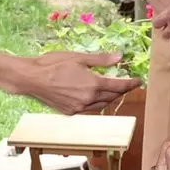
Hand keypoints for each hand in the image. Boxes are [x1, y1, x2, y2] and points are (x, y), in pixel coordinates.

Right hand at [20, 51, 140, 113]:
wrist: (31, 79)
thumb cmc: (52, 64)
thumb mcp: (78, 57)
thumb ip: (100, 60)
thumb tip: (119, 58)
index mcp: (92, 84)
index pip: (118, 86)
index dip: (130, 84)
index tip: (138, 81)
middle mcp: (88, 99)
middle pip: (111, 97)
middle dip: (121, 90)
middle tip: (126, 83)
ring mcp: (79, 108)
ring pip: (101, 105)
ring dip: (109, 98)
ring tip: (112, 90)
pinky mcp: (70, 112)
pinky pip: (89, 108)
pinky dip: (95, 102)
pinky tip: (93, 95)